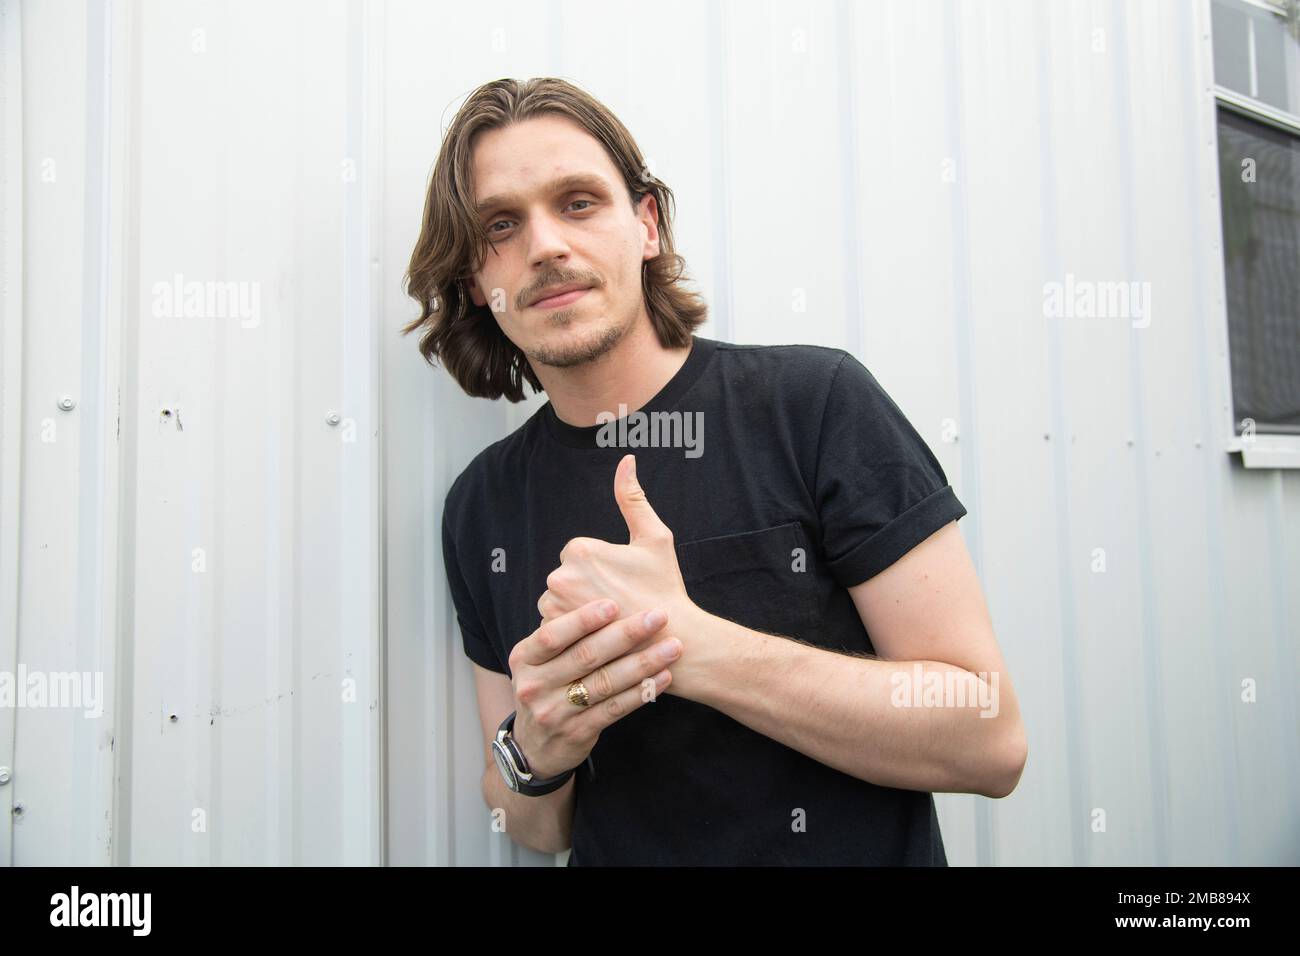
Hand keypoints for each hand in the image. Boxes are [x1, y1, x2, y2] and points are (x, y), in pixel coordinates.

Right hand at [508, 598, 681, 778]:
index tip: (614, 603)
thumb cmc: (547, 688)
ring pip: (605, 683)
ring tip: (673, 647)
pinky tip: (663, 677)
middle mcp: (535, 685)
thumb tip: (606, 591)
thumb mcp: (539, 662)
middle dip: (626, 634)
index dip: (583, 619)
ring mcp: (554, 712)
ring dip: (643, 663)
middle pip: (585, 656)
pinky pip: (614, 708)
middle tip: (658, 616)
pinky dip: (641, 691)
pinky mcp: (577, 733)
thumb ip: (564, 635)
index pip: (553, 635)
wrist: (534, 746)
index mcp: (525, 658)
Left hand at [537, 454, 698, 650]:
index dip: (603, 569)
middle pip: (566, 576)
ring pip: (559, 601)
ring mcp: (553, 608)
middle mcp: (558, 577)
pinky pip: (556, 627)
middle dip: (588, 588)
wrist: (672, 640)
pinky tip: (598, 637)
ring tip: (610, 621)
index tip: (624, 582)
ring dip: (578, 609)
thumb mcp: (655, 537)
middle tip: (620, 601)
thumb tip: (626, 460)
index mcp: (579, 550)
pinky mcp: (554, 636)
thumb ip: (633, 497)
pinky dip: (573, 632)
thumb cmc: (665, 587)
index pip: (578, 554)